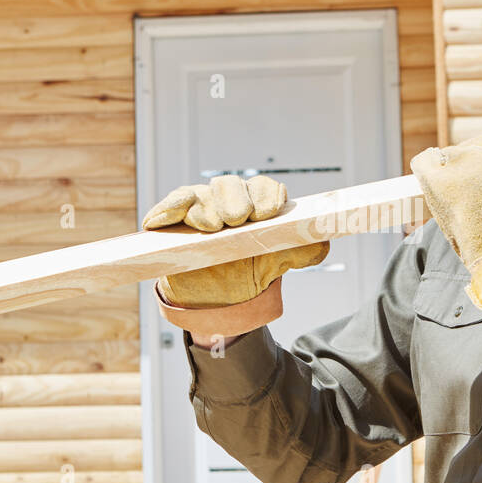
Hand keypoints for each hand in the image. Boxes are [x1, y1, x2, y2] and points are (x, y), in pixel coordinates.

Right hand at [142, 174, 329, 336]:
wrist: (220, 296)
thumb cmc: (249, 271)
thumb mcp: (275, 263)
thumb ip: (300, 251)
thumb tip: (323, 243)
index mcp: (258, 203)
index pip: (265, 188)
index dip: (267, 197)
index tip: (267, 214)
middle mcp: (230, 198)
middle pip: (232, 186)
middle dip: (236, 202)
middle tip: (237, 220)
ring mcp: (203, 204)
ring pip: (202, 194)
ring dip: (206, 208)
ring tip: (211, 228)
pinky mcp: (177, 215)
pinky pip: (173, 204)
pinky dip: (167, 209)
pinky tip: (158, 221)